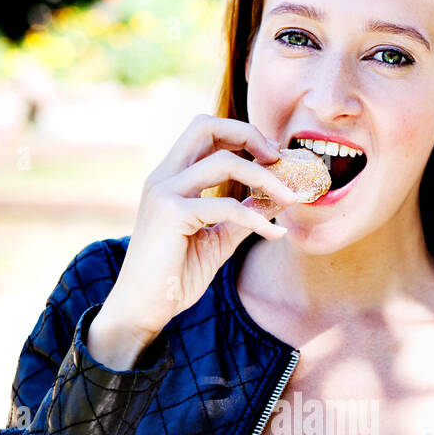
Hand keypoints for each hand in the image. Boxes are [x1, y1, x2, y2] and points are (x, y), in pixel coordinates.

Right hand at [92, 115, 300, 350]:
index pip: (204, 131)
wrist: (143, 309)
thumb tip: (277, 201)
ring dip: (265, 178)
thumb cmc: (175, 276)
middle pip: (206, 125)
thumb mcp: (216, 240)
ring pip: (225, 162)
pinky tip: (273, 234)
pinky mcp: (172, 214)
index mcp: (170, 177)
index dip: (241, 135)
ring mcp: (164, 192)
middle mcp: (163, 176)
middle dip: (249, 134)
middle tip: (279, 159)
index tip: (272, 156)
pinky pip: (228, 206)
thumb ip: (242, 217)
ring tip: (290, 199)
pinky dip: (257, 218)